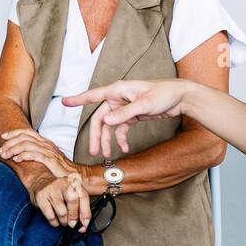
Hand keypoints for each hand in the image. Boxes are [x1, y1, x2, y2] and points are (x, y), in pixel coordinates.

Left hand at [0, 128, 79, 178]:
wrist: (74, 177)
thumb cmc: (59, 170)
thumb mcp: (46, 159)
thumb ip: (35, 154)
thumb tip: (20, 154)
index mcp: (45, 142)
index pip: (27, 132)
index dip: (14, 133)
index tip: (3, 136)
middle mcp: (46, 144)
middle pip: (24, 137)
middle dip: (10, 142)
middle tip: (1, 150)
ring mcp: (48, 151)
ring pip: (26, 144)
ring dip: (13, 149)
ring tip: (5, 155)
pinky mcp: (50, 159)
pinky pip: (34, 154)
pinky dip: (23, 155)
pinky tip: (16, 160)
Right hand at [26, 171, 91, 232]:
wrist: (40, 180)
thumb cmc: (60, 190)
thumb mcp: (72, 193)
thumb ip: (80, 207)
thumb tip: (84, 224)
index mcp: (74, 182)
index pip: (83, 197)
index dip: (86, 212)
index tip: (85, 223)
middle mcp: (63, 184)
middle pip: (73, 202)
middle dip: (74, 217)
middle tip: (72, 224)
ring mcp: (51, 189)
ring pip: (62, 212)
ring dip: (64, 221)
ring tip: (64, 222)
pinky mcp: (41, 197)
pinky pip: (50, 215)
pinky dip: (54, 222)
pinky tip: (55, 221)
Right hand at [62, 79, 191, 158]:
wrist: (181, 97)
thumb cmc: (164, 94)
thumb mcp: (144, 104)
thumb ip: (124, 113)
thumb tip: (106, 121)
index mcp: (118, 90)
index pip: (93, 95)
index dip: (78, 100)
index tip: (64, 102)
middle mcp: (119, 98)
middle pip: (100, 118)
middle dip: (97, 136)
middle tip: (93, 151)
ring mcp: (125, 107)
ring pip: (110, 126)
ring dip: (108, 140)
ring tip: (107, 154)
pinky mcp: (132, 114)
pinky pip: (121, 128)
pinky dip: (121, 139)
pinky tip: (125, 148)